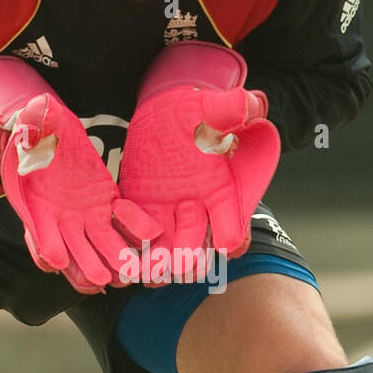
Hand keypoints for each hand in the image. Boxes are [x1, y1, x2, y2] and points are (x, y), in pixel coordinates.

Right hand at [4, 92, 160, 293]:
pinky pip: (123, 222)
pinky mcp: (107, 206)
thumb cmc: (38, 129)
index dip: (46, 245)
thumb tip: (33, 116)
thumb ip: (34, 126)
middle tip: (100, 279)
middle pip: (72, 248)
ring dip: (114, 257)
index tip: (56, 260)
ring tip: (130, 270)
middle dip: (86, 263)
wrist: (54, 132)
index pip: (38, 230)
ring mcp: (85, 215)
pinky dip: (136, 228)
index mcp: (36, 202)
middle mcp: (60, 217)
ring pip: (100, 243)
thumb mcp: (34, 124)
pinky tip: (152, 232)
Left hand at [117, 43, 280, 279]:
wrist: (167, 113)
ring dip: (156, 262)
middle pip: (197, 251)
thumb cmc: (196, 111)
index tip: (223, 243)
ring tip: (145, 267)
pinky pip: (136, 232)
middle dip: (188, 261)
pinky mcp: (143, 208)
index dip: (229, 240)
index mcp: (221, 194)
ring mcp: (169, 213)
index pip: (232, 231)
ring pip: (166, 252)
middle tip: (175, 266)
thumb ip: (233, 109)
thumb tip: (253, 105)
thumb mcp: (212, 109)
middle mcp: (197, 211)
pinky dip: (129, 232)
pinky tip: (120, 212)